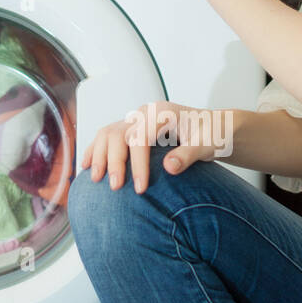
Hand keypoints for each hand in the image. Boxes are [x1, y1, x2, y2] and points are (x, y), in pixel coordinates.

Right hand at [79, 101, 220, 194]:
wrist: (215, 127)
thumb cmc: (213, 134)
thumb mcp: (208, 144)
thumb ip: (189, 154)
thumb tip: (169, 167)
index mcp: (162, 113)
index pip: (140, 138)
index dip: (138, 165)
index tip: (141, 189)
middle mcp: (145, 113)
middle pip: (118, 134)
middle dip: (114, 161)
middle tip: (116, 188)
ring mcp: (136, 119)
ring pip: (107, 133)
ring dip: (98, 155)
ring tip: (95, 179)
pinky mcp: (132, 129)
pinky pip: (107, 137)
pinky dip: (95, 151)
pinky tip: (86, 167)